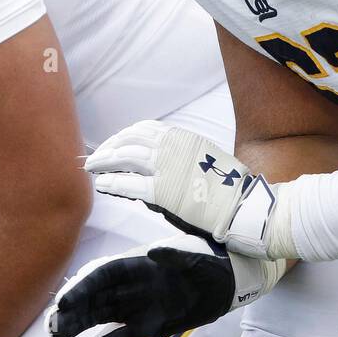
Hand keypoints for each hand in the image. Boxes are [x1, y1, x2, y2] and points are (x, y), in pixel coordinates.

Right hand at [45, 233, 283, 336]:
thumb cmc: (207, 268)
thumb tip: (154, 252)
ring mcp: (132, 307)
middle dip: (73, 310)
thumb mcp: (196, 260)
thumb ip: (175, 256)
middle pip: (93, 298)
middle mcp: (128, 287)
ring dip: (76, 327)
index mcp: (136, 266)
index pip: (103, 276)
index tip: (66, 301)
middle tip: (53, 326)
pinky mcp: (140, 327)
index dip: (83, 287)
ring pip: (97, 318)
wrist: (222, 289)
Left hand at [84, 120, 280, 257]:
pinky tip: (102, 184)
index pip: (144, 129)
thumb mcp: (204, 160)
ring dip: (104, 161)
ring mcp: (167, 169)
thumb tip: (156, 166)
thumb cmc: (228, 189)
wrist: (245, 208)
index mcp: (184, 138)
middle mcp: (173, 148)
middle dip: (109, 148)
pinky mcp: (164, 192)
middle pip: (130, 140)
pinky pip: (130, 184)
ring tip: (91, 168)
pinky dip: (112, 182)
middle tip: (94, 157)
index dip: (123, 135)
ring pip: (126, 158)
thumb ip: (179, 159)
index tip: (112, 144)